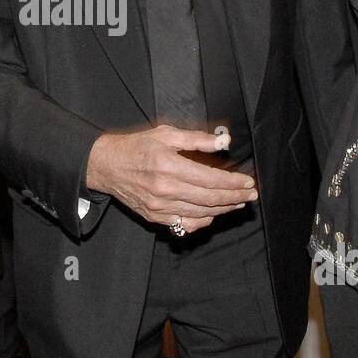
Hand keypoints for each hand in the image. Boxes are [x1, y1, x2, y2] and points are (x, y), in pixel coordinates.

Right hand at [85, 125, 256, 233]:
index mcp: (169, 166)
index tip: (248, 182)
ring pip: (201, 213)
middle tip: (251, 195)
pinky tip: (214, 214)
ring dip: (223, 210)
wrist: (106, 166)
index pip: (211, 179)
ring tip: (238, 203)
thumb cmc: (136, 147)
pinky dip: (203, 221)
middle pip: (210, 199)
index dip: (233, 183)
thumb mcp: (165, 134)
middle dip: (235, 198)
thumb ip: (196, 139)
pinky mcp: (155, 216)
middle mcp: (165, 189)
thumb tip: (223, 142)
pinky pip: (185, 223)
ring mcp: (159, 206)